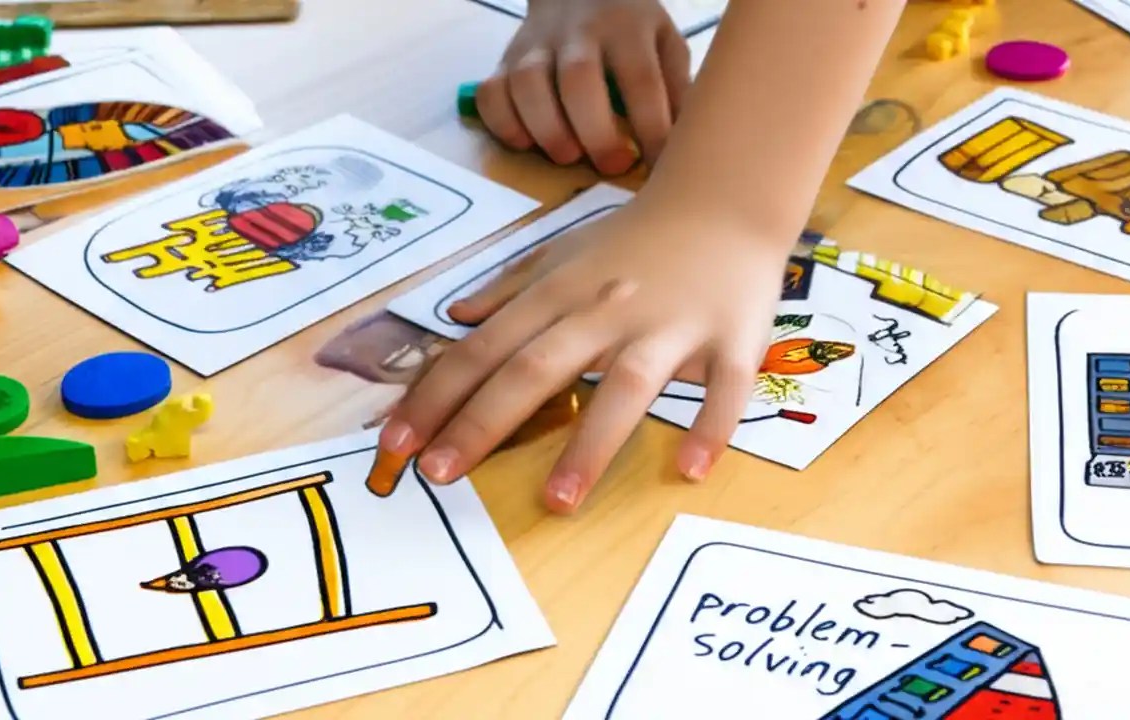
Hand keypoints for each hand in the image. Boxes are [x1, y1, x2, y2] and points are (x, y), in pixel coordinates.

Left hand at [368, 199, 788, 512]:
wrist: (727, 199)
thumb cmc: (639, 236)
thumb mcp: (564, 251)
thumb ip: (509, 288)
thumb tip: (454, 317)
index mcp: (561, 292)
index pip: (486, 348)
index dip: (437, 394)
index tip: (397, 443)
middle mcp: (607, 309)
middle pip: (538, 368)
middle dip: (484, 421)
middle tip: (439, 476)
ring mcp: (671, 326)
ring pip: (627, 385)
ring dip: (591, 444)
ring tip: (557, 503)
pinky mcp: (732, 340)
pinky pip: (723, 388)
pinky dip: (709, 427)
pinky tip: (690, 471)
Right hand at [477, 0, 690, 174]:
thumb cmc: (630, 29)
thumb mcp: (665, 44)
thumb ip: (676, 89)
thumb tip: (685, 146)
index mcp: (627, 28)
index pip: (641, 80)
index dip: (652, 128)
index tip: (660, 166)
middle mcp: (577, 32)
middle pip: (578, 80)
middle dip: (595, 133)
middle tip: (613, 165)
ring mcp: (535, 45)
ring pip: (528, 85)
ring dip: (547, 130)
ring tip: (568, 156)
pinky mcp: (504, 61)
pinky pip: (493, 94)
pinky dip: (505, 125)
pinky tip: (528, 142)